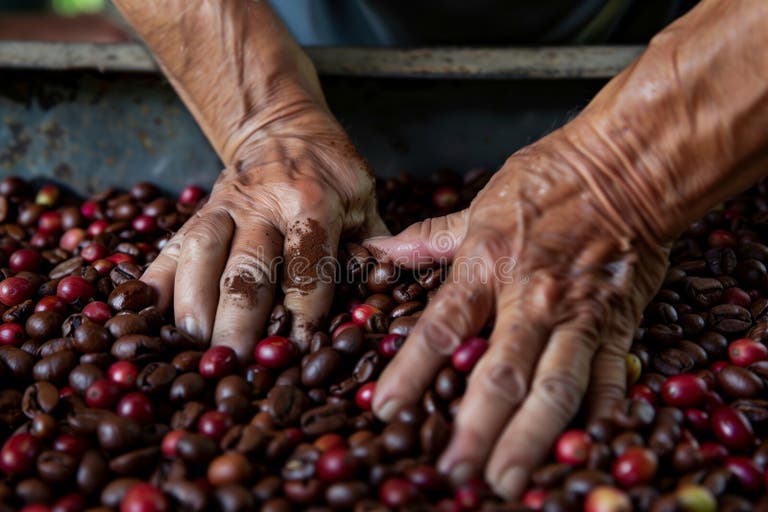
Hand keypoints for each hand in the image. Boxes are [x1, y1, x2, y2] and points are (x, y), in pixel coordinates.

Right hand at [143, 105, 387, 358]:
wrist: (286, 128)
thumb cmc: (333, 175)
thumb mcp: (364, 201)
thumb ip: (374, 247)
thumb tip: (385, 298)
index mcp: (315, 203)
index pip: (308, 264)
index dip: (304, 311)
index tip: (299, 351)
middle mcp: (266, 204)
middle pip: (250, 265)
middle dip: (241, 316)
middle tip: (235, 361)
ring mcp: (227, 205)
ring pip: (203, 251)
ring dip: (193, 298)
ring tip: (190, 341)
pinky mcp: (200, 209)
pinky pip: (174, 243)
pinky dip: (156, 276)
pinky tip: (142, 311)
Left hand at [366, 130, 669, 498]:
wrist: (627, 169)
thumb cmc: (548, 183)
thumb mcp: (479, 207)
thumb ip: (428, 238)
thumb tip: (376, 252)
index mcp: (487, 268)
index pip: (440, 329)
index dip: (410, 373)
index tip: (385, 410)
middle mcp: (530, 300)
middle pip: (499, 373)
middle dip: (475, 428)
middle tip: (453, 473)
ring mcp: (577, 317)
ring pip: (553, 389)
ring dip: (530, 440)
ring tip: (508, 482)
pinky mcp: (617, 327)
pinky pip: (607, 381)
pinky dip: (597, 420)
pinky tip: (581, 454)